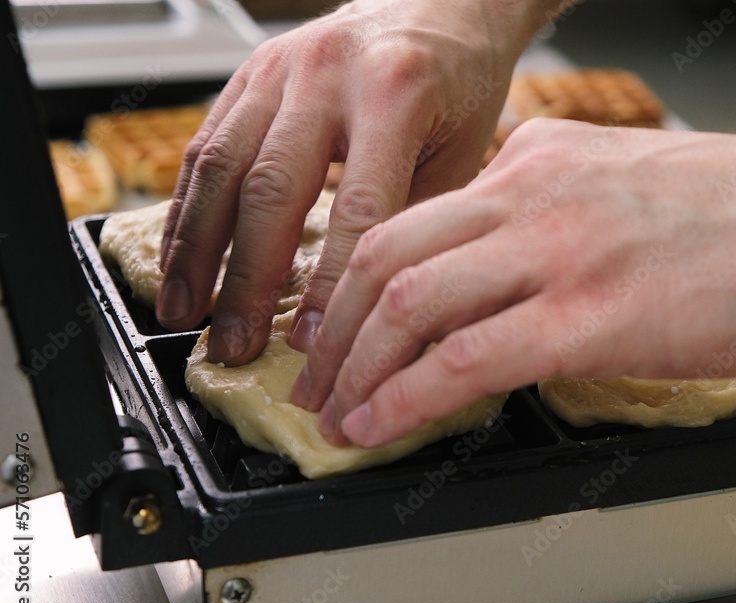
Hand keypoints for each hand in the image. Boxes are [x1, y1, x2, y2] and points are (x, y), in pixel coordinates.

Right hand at [156, 0, 549, 364]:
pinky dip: (187, 208)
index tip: (316, 344)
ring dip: (196, 252)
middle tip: (234, 344)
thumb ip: (421, 223)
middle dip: (246, 280)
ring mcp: (280, 67)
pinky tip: (181, 256)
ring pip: (220, 167)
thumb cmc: (460, 81)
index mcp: (397, 93)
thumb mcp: (465, 153)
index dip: (332, 286)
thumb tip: (388, 311)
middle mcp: (329, 72)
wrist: (442, 2)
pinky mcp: (251, 72)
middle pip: (271, 190)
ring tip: (187, 314)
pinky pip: (206, 146)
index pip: (358, 209)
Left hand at [290, 119, 735, 447]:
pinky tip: (381, 425)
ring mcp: (560, 251)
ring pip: (408, 302)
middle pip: (383, 253)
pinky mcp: (592, 315)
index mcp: (539, 160)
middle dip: (330, 325)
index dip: (356, 279)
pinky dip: (406, 397)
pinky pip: (465, 359)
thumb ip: (555, 206)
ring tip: (335, 410)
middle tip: (311, 372)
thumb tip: (506, 254)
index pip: (412, 217)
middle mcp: (533, 193)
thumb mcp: (629, 178)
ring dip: (356, 366)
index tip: (338, 322)